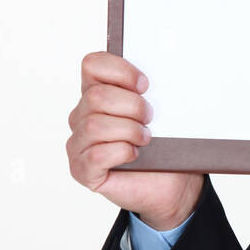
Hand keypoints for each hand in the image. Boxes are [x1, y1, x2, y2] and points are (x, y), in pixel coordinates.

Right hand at [66, 52, 203, 229]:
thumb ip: (152, 92)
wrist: (171, 184)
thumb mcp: (161, 113)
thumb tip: (168, 72)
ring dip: (129, 131)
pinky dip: (122, 152)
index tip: (146, 85)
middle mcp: (81, 116)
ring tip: (145, 139)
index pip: (92, 65)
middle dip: (132, 106)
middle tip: (150, 118)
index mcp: (97, 93)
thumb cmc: (164, 145)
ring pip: (94, 125)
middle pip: (96, 96)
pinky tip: (134, 156)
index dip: (121, 71)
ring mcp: (78, 144)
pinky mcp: (82, 170)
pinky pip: (96, 155)